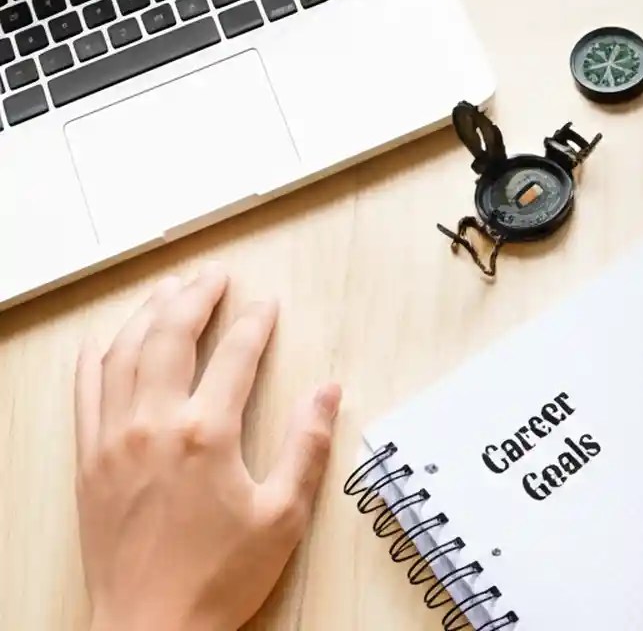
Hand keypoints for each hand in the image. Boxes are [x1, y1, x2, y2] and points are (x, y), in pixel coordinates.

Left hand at [75, 267, 341, 630]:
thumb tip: (328, 393)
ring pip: (123, 352)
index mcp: (205, 435)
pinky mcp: (89, 460)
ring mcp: (113, 439)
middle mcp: (152, 426)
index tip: (266, 308)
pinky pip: (85, 389)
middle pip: (169, 336)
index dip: (254, 324)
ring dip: (147, 313)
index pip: (233, 356)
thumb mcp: (284, 515)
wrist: (151, 627)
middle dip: (195, 297)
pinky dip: (99, 354)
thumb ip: (308, 445)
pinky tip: (111, 338)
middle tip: (214, 276)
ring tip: (170, 290)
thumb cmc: (218, 578)